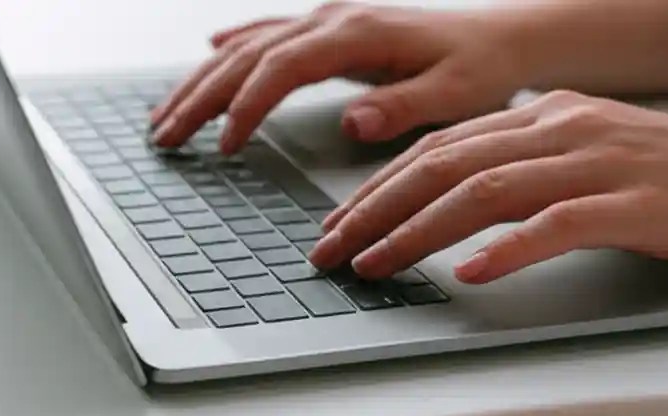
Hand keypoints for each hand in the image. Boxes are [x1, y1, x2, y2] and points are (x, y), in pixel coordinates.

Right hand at [149, 2, 530, 153]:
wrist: (502, 38)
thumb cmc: (481, 70)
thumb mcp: (453, 95)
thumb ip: (400, 107)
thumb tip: (352, 120)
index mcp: (356, 33)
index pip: (281, 68)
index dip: (247, 106)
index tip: (224, 145)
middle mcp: (332, 19)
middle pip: (247, 55)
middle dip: (200, 97)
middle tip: (165, 138)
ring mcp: (327, 21)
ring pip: (247, 46)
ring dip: (203, 81)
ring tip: (166, 118)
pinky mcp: (330, 30)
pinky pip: (268, 35)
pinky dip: (233, 49)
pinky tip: (208, 56)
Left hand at [311, 90, 667, 282]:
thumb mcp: (599, 157)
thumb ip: (536, 169)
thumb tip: (469, 205)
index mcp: (551, 115)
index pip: (442, 147)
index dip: (379, 187)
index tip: (338, 223)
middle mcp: (565, 129)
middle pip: (445, 165)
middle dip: (375, 210)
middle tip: (329, 251)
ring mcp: (600, 164)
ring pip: (485, 192)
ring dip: (418, 232)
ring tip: (374, 266)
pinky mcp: (636, 207)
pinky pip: (557, 225)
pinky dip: (508, 250)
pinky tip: (471, 275)